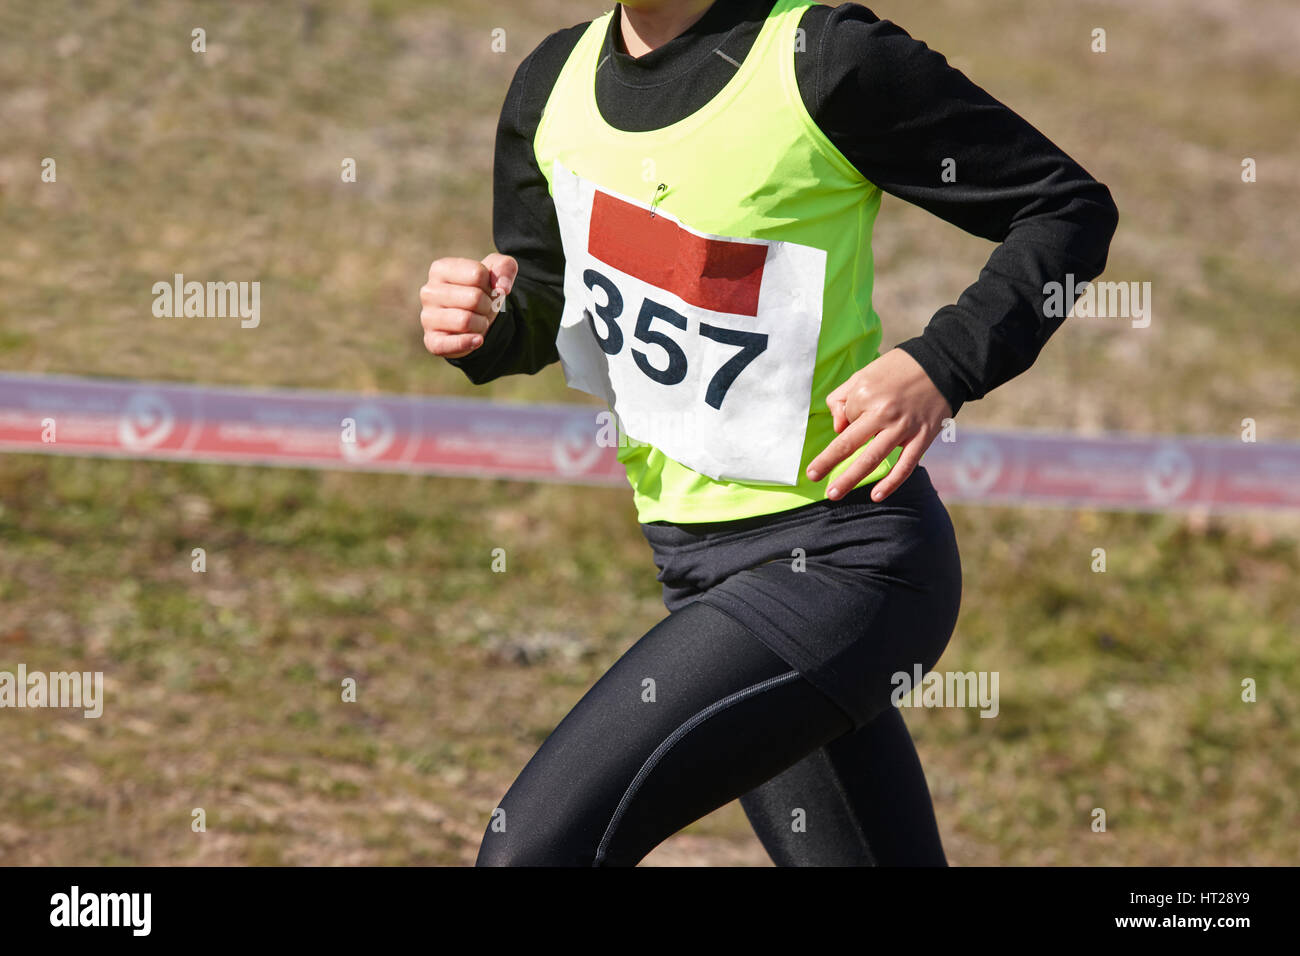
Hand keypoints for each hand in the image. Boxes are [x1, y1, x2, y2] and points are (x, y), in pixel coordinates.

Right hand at [419, 253, 517, 358]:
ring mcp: (427, 317)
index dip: (490, 284)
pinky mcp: (432, 340)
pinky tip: (478, 340)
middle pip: (474, 298)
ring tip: (477, 321)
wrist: (475, 317)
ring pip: (466, 321)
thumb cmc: (482, 289)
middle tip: (483, 308)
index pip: (478, 274)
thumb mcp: (498, 270)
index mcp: (440, 269)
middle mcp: (429, 292)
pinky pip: (450, 344)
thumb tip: (503, 288)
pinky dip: (469, 343)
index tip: (484, 288)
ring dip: (481, 323)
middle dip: (488, 305)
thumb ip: (505, 267)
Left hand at [805, 348, 952, 501]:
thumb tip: (838, 428)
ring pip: (872, 459)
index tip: (854, 418)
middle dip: (828, 464)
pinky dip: (891, 483)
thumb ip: (842, 399)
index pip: (846, 419)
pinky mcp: (923, 438)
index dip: (847, 420)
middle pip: (849, 445)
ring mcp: (903, 428)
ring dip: (851, 479)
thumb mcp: (862, 374)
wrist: (943, 364)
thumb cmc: (898, 369)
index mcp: (866, 395)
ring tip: (834, 494)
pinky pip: (905, 465)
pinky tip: (876, 496)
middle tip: (813, 478)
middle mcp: (883, 413)